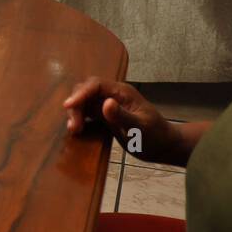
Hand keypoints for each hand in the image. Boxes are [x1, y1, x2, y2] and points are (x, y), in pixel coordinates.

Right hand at [62, 78, 185, 164]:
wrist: (164, 146)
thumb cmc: (155, 136)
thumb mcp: (140, 128)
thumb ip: (122, 116)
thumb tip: (105, 103)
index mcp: (121, 92)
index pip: (95, 85)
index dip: (80, 93)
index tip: (68, 106)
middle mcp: (112, 95)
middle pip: (85, 91)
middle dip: (76, 105)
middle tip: (74, 126)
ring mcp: (108, 105)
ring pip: (83, 101)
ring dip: (75, 113)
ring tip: (74, 130)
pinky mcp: (105, 116)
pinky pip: (86, 112)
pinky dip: (79, 119)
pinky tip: (77, 131)